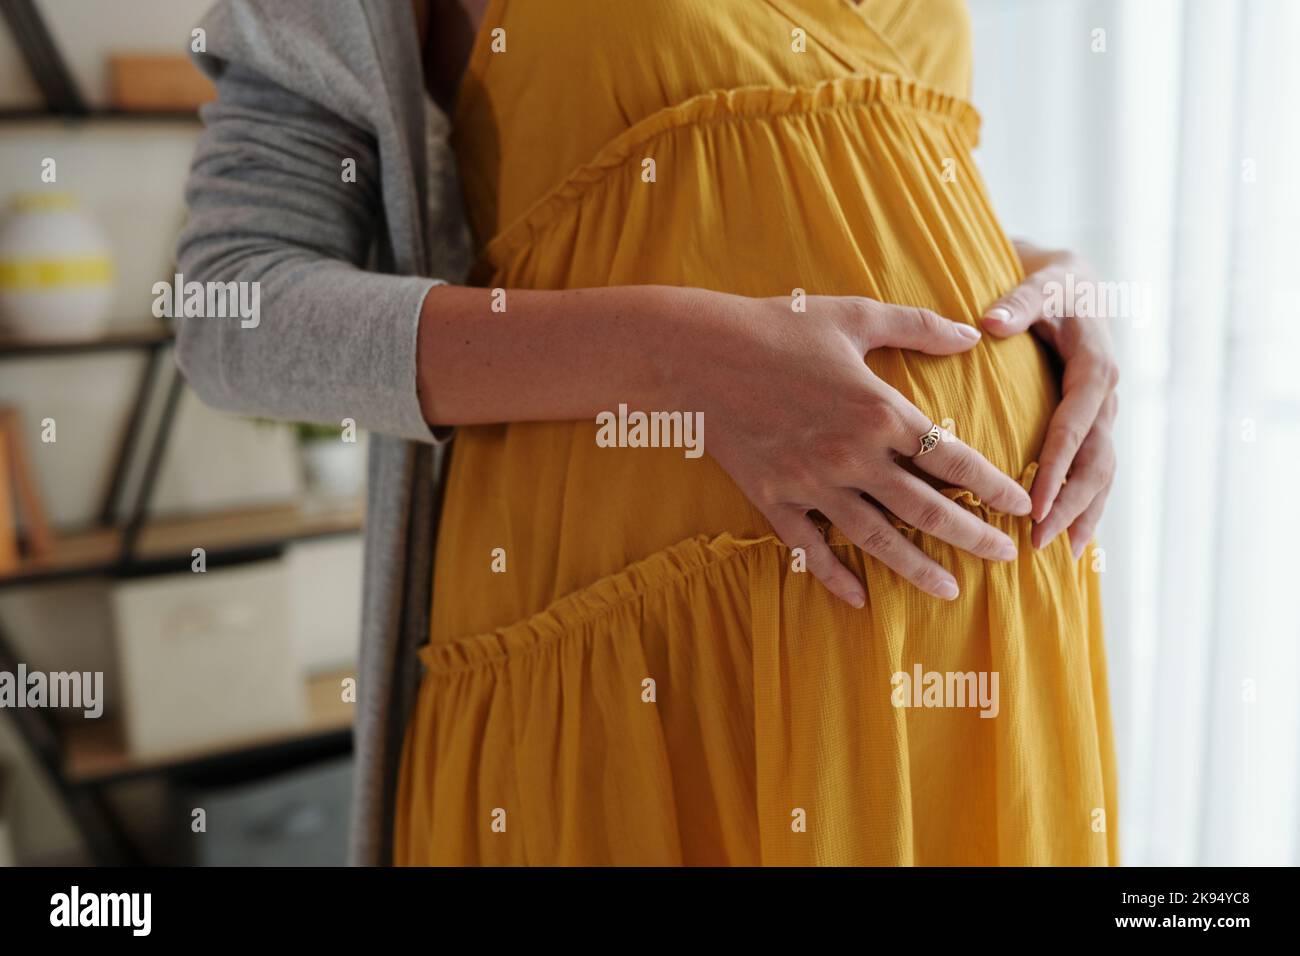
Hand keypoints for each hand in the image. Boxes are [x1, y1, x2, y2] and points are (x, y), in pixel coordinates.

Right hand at [687, 292, 1032, 606]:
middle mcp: (853, 457)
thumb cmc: (778, 326)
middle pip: (925, 509)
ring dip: (916, 568)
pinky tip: (860, 598)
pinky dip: (835, 576)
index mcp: (880, 411)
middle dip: (971, 536)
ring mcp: (812, 484)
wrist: (699, 354)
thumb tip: (973, 335)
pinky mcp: (774, 499)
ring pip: (876, 538)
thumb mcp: (854, 316)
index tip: (1022, 506)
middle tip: (1005, 558)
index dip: (994, 486)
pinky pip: (810, 548)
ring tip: (949, 590)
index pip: (954, 459)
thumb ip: (919, 326)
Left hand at [980, 241, 1118, 558]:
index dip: (1056, 463)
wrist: (1076, 283)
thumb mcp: (1039, 282)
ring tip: (1061, 554)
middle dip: (1069, 503)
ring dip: (1083, 514)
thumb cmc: (1050, 283)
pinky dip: (1088, 507)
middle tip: (1039, 539)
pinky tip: (1073, 542)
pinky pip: (1097, 472)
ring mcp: (1106, 415)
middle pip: (1095, 460)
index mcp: (1095, 368)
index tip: (1033, 501)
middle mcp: (1108, 397)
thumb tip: (989, 323)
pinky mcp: (1096, 426)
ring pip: (1102, 474)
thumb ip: (1019, 302)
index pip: (1075, 423)